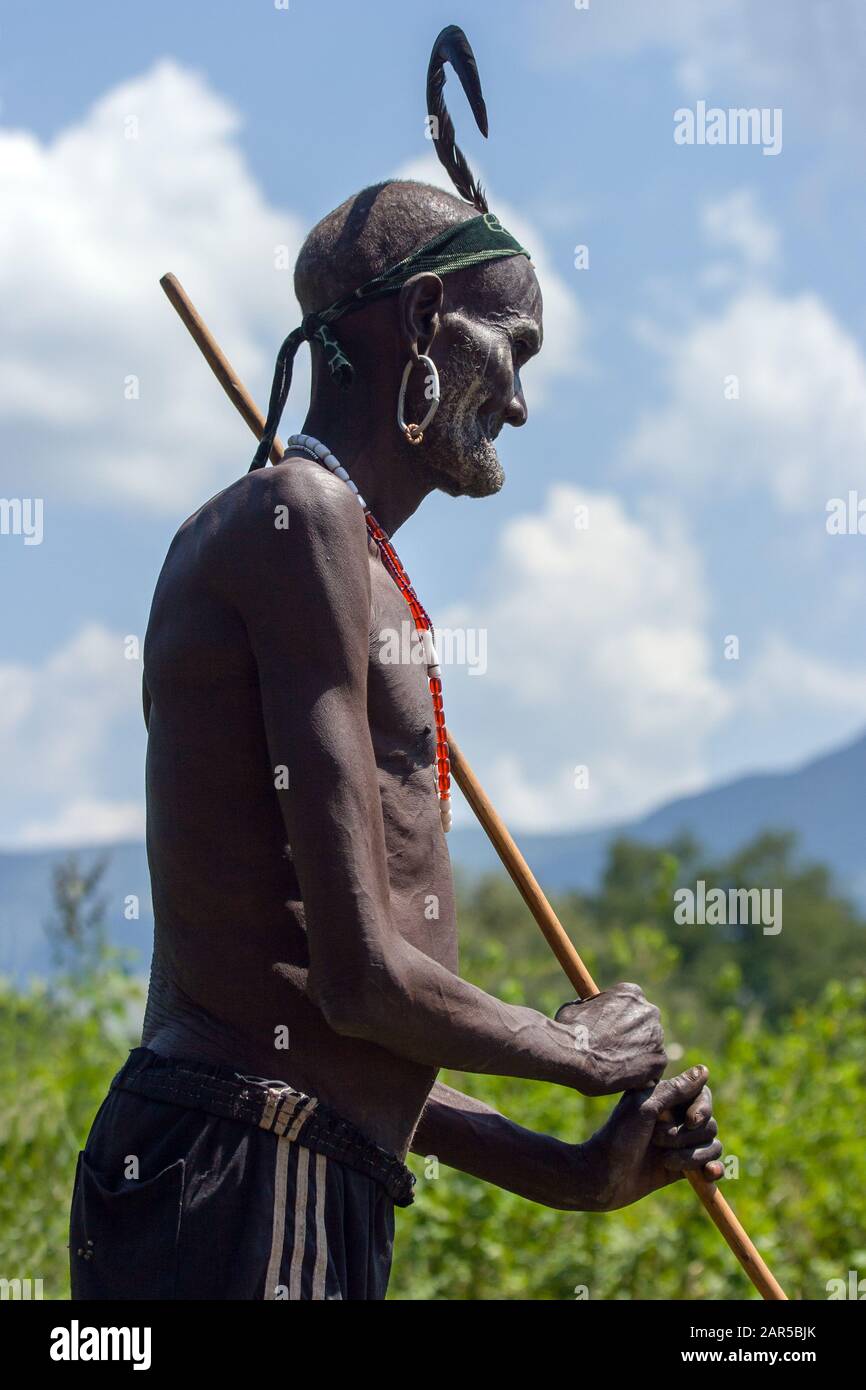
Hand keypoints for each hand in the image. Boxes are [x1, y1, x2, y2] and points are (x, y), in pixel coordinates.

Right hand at [555, 983, 666, 1095]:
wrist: (577, 1055)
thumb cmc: (571, 1030)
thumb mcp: (575, 1007)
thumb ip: (589, 1007)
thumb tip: (587, 1009)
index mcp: (631, 993)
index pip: (632, 1005)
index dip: (621, 1019)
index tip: (611, 1031)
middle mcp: (649, 1010)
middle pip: (645, 1025)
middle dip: (633, 1037)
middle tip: (615, 1051)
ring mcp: (657, 1035)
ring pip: (650, 1047)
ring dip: (637, 1056)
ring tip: (615, 1067)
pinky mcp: (659, 1059)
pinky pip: (654, 1068)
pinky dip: (642, 1075)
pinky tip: (624, 1079)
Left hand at [574, 1064, 723, 1211]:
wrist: (602, 1177)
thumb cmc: (619, 1136)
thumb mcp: (644, 1107)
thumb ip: (675, 1089)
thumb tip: (704, 1070)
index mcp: (665, 1099)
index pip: (702, 1096)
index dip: (702, 1109)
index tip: (690, 1121)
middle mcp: (675, 1119)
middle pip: (708, 1124)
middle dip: (686, 1136)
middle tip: (657, 1141)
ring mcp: (680, 1144)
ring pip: (711, 1145)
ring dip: (693, 1156)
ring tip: (668, 1162)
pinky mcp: (683, 1168)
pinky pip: (710, 1165)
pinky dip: (714, 1169)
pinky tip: (710, 1173)